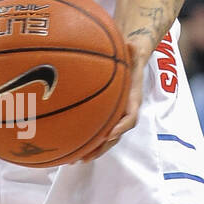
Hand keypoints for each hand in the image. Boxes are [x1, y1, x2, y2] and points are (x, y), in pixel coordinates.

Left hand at [75, 39, 149, 163]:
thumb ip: (132, 50)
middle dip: (101, 148)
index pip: (131, 117)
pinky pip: (97, 131)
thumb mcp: (133, 50)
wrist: (131, 59)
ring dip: (92, 150)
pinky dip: (86, 140)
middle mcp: (125, 111)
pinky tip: (69, 147)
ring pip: (106, 139)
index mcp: (132, 100)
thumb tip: (131, 43)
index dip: (121, 127)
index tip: (111, 135)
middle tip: (86, 157)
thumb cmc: (130, 54)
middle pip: (115, 136)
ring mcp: (116, 116)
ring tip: (75, 160)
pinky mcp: (106, 115)